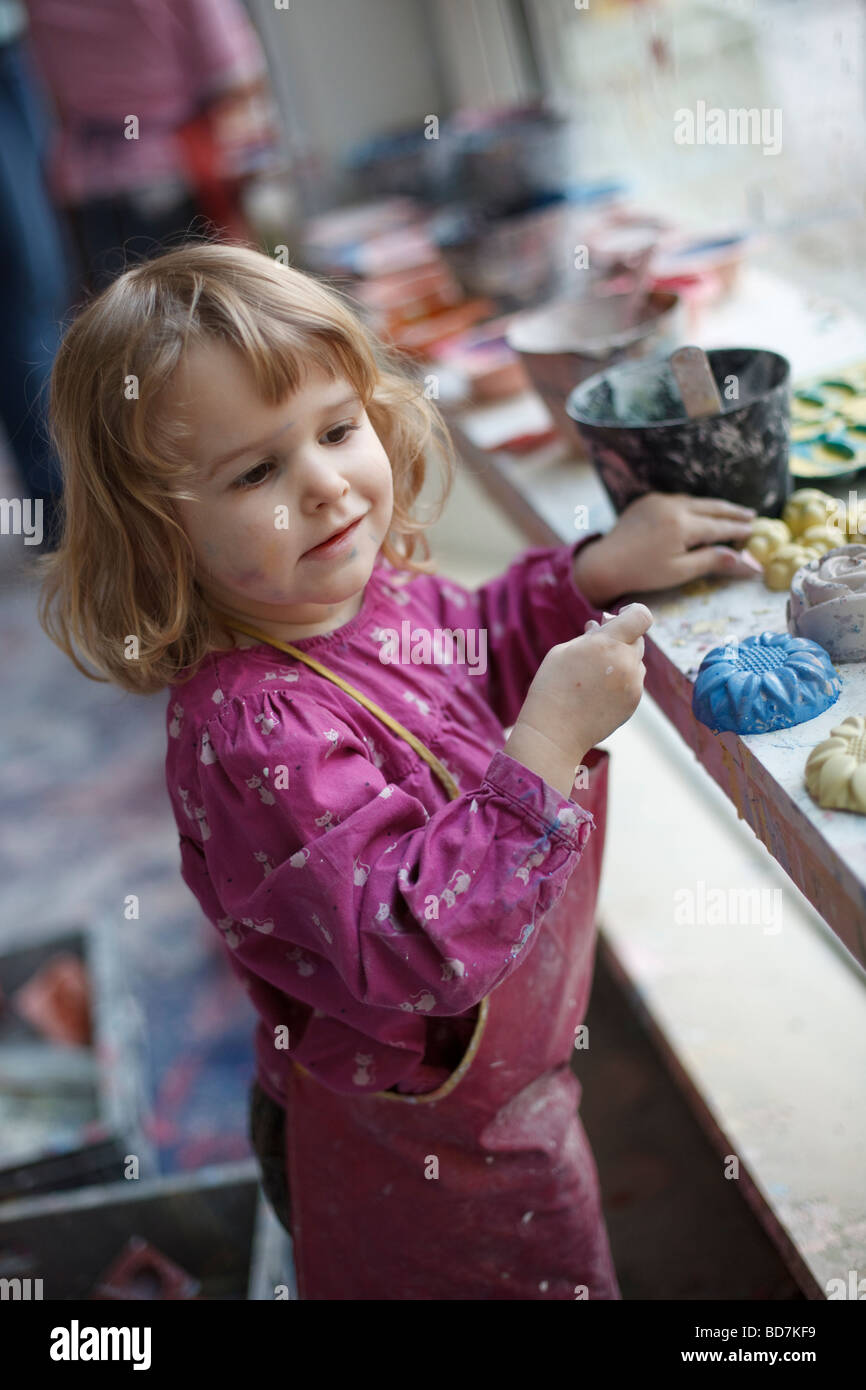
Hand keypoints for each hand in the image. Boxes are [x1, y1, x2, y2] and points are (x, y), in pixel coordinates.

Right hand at [505, 603, 653, 794]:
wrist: (555, 731)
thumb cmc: (552, 687)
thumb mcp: (564, 651)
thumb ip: (591, 635)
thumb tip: (605, 624)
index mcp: (607, 644)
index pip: (641, 616)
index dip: (632, 612)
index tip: (617, 617)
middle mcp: (626, 663)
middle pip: (638, 639)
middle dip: (622, 638)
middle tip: (598, 646)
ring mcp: (633, 684)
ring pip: (636, 662)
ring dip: (621, 661)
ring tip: (593, 674)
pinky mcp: (633, 702)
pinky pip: (633, 682)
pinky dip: (620, 681)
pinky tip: (597, 691)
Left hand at [573, 492, 762, 605]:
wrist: (605, 562)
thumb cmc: (644, 573)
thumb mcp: (681, 571)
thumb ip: (712, 561)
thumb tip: (747, 561)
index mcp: (683, 525)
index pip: (720, 526)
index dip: (738, 529)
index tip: (754, 531)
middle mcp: (673, 506)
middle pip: (711, 507)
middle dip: (733, 512)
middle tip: (751, 515)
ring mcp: (659, 500)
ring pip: (695, 501)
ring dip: (714, 506)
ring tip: (730, 512)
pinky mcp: (648, 500)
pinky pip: (677, 500)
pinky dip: (693, 505)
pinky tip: (699, 510)